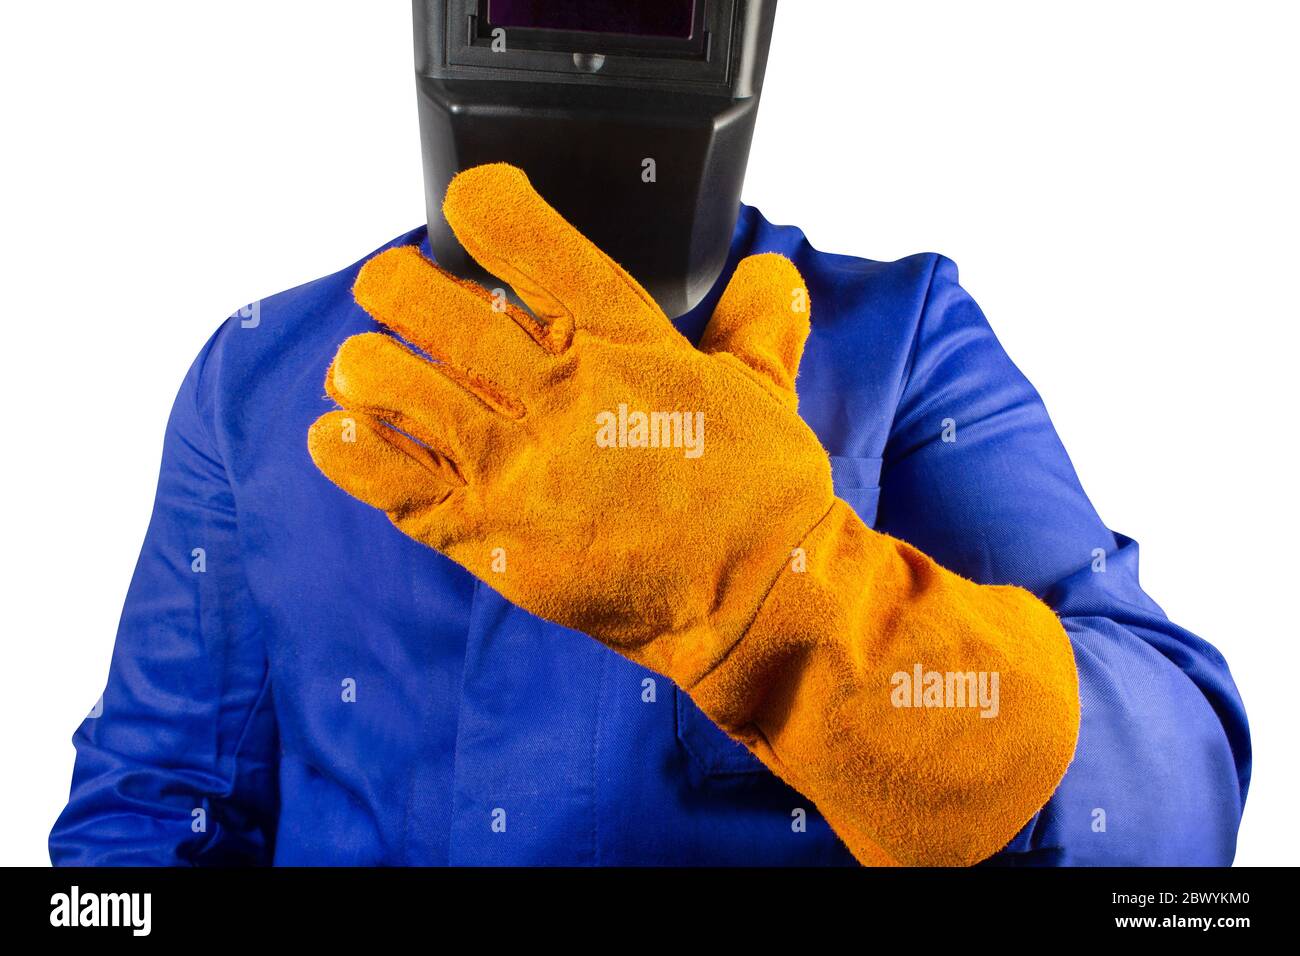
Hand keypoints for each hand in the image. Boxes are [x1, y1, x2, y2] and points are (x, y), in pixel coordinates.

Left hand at [309, 163, 830, 682]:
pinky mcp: (488, 534)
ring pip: (395, 382)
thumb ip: (759, 321)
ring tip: (364, 370)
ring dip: (364, 364)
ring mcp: (519, 465)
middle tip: (392, 290)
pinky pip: (389, 480)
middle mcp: (563, 391)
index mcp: (628, 342)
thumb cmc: (761, 496)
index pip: (534, 243)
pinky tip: (337, 432)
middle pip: (434, 306)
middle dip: (394, 283)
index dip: (484, 204)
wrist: (755, 598)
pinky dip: (349, 449)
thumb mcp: (768, 390)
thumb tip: (774, 267)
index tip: (466, 201)